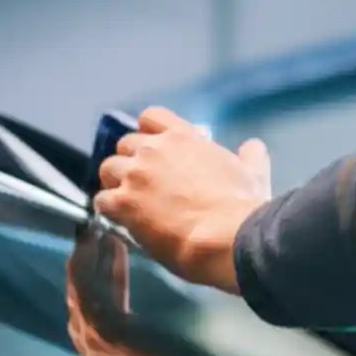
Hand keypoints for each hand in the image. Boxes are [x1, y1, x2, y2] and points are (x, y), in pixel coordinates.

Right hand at [67, 223, 188, 355]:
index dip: (91, 267)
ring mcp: (92, 340)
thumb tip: (121, 294)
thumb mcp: (145, 337)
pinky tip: (111, 246)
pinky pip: (91, 291)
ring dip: (91, 256)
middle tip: (98, 230)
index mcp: (94, 346)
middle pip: (77, 290)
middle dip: (87, 258)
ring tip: (103, 232)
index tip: (102, 242)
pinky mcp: (106, 332)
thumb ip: (130, 321)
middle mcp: (86, 344)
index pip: (84, 299)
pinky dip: (98, 265)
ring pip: (80, 287)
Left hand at [95, 107, 271, 293]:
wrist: (226, 237)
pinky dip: (108, 209)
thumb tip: (253, 148)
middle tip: (143, 183)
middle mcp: (154, 150)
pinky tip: (120, 220)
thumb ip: (250, 156)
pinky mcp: (124, 203)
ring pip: (107, 169)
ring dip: (115, 184)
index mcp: (183, 137)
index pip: (150, 118)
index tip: (155, 150)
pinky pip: (101, 201)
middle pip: (124, 144)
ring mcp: (136, 175)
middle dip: (130, 161)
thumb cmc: (243, 206)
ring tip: (128, 202)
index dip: (148, 133)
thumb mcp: (253, 173)